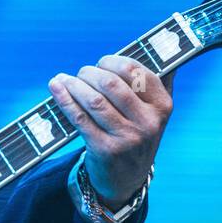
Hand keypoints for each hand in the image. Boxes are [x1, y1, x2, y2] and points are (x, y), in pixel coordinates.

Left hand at [48, 54, 172, 207]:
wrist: (126, 179)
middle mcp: (148, 122)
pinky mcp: (104, 150)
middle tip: (81, 73)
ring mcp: (127, 138)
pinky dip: (64, 100)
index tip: (101, 62)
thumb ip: (159, 81)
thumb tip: (165, 43)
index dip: (113, 61)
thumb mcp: (155, 112)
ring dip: (73, 84)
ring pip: (94, 100)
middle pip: (112, 84)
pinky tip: (56, 88)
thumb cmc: (137, 134)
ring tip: (63, 79)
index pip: (136, 72)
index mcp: (163, 106)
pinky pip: (79, 118)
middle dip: (90, 72)